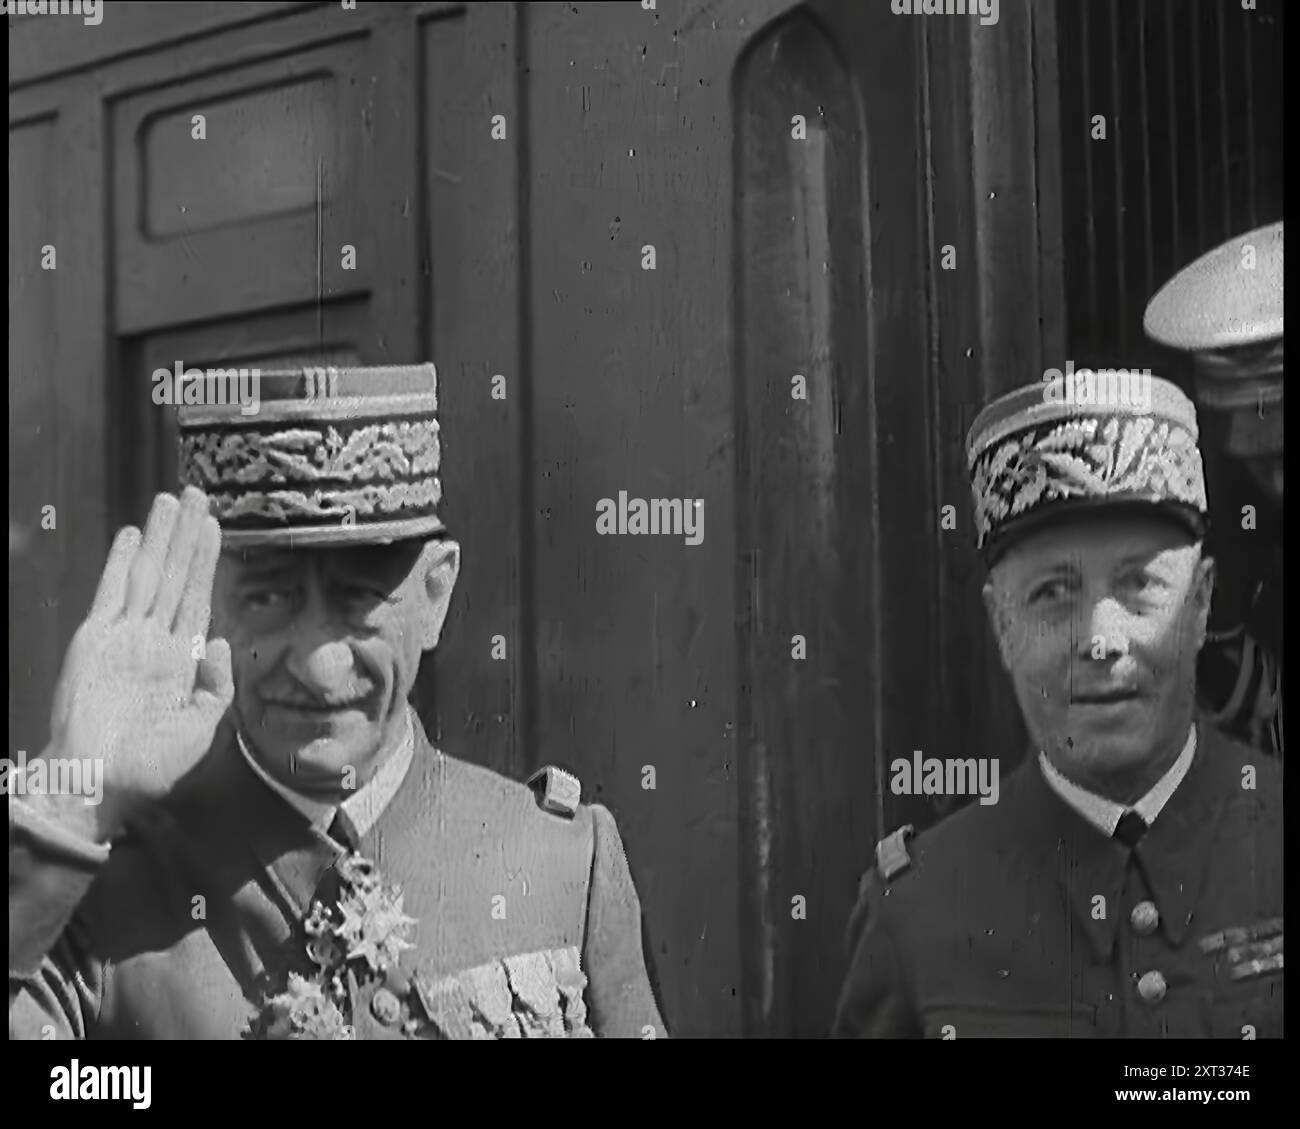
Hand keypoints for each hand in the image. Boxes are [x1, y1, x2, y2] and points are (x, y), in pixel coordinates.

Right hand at [46, 487, 233, 837]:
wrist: (100, 784)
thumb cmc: (151, 767)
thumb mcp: (203, 728)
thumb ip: (217, 686)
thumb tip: (221, 642)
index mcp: (179, 660)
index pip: (197, 598)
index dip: (206, 562)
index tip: (216, 526)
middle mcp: (153, 641)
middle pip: (174, 576)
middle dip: (186, 536)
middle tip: (199, 493)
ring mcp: (123, 637)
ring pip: (148, 575)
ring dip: (160, 537)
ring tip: (172, 499)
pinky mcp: (95, 640)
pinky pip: (113, 593)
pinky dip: (122, 562)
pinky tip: (133, 534)